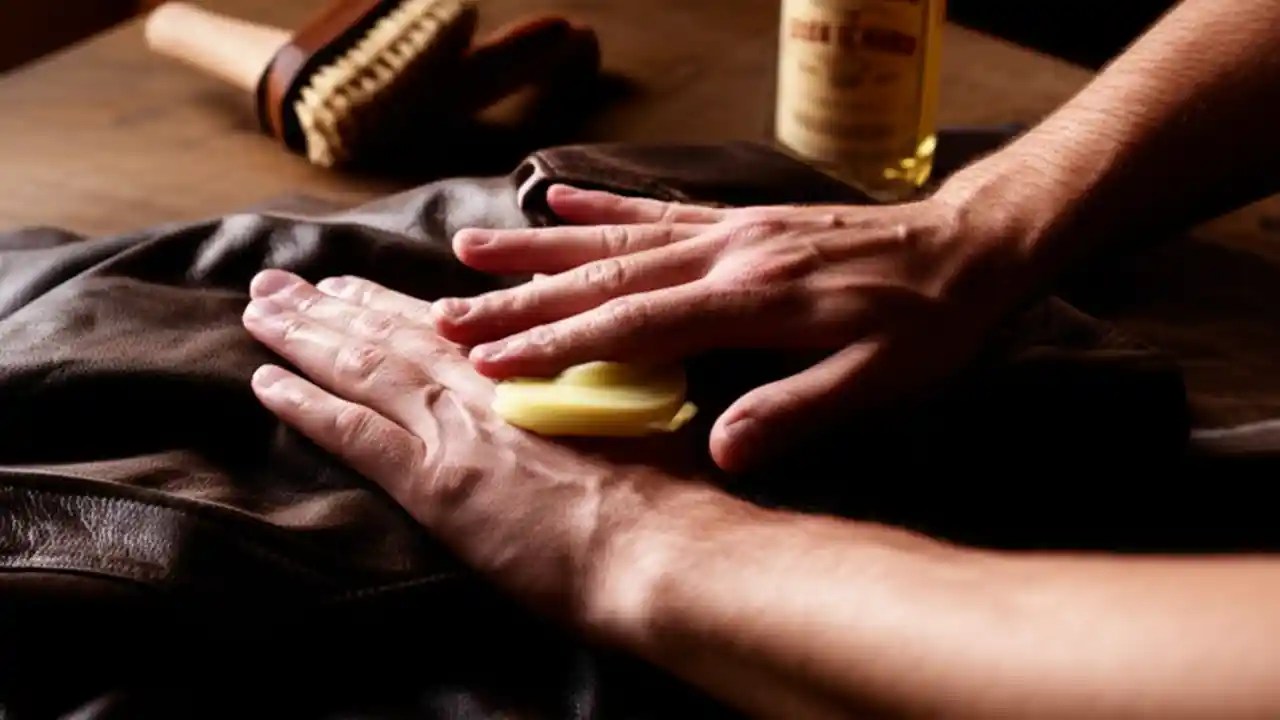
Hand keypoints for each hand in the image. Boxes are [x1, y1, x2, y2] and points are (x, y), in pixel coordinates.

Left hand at [239, 268, 708, 622]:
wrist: (656, 542)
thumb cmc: (661, 488)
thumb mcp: (630, 411)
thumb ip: (588, 382)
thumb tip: (578, 359)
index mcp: (524, 370)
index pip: (437, 326)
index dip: (383, 301)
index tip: (345, 283)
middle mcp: (477, 387)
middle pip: (386, 334)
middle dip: (325, 306)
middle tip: (276, 283)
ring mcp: (450, 432)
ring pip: (358, 367)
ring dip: (302, 336)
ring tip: (259, 312)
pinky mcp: (431, 483)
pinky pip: (351, 432)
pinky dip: (305, 405)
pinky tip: (266, 383)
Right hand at [434, 185, 1027, 470]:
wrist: (972, 246)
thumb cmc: (929, 323)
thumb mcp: (880, 381)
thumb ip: (796, 411)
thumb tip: (716, 451)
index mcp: (752, 303)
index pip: (631, 327)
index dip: (557, 347)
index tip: (490, 365)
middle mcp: (727, 256)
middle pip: (604, 280)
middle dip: (520, 303)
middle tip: (447, 319)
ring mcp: (731, 230)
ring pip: (616, 239)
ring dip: (539, 248)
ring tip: (470, 251)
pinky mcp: (742, 218)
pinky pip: (658, 207)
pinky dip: (602, 203)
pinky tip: (557, 195)